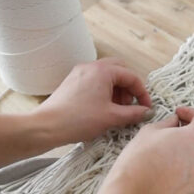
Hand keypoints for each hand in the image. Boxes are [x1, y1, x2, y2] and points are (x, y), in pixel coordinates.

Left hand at [31, 58, 152, 145]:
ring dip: (117, 90)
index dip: (142, 93)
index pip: (131, 76)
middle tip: (131, 105)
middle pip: (119, 71)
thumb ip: (133, 113)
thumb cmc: (78, 119)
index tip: (146, 107)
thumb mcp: (112, 117)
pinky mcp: (72, 82)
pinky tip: (103, 109)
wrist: (47, 126)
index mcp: (103, 71)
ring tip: (117, 110)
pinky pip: (94, 81)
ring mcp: (80, 73)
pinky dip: (104, 91)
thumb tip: (146, 112)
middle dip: (129, 88)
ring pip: (106, 76)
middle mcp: (91, 67)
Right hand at [100, 107, 193, 193]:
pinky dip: (186, 163)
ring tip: (169, 146)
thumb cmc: (140, 160)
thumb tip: (174, 122)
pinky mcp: (193, 187)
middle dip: (190, 130)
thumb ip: (168, 123)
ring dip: (188, 147)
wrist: (133, 191)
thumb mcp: (151, 130)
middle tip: (174, 127)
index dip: (190, 112)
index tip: (179, 113)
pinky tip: (169, 163)